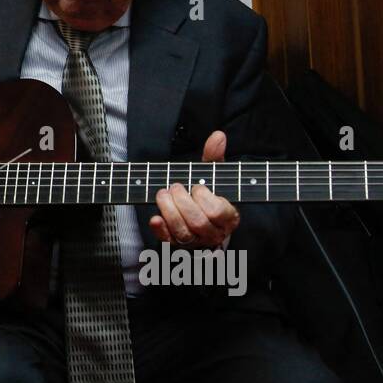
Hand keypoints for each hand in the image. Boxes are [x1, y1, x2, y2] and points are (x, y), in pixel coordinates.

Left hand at [149, 130, 239, 246]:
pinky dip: (160, 230)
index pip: (218, 212)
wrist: (200, 217)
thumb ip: (214, 157)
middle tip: (175, 187)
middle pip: (198, 222)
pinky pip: (169, 242)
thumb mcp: (212, 175)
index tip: (196, 187)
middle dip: (183, 202)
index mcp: (228, 217)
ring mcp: (196, 241)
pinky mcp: (178, 245)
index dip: (204, 198)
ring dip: (169, 211)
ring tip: (162, 194)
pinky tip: (154, 218)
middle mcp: (214, 233)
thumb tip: (218, 136)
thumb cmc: (208, 194)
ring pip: (183, 233)